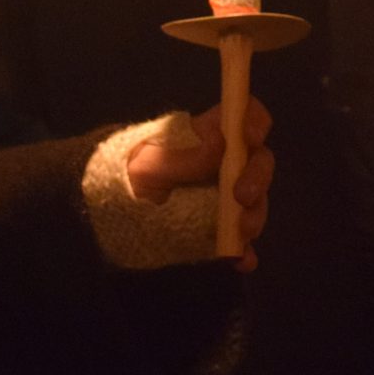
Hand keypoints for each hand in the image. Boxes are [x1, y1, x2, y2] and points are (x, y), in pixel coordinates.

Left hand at [126, 98, 273, 270]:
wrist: (114, 210)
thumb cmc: (131, 173)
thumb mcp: (147, 163)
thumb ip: (183, 157)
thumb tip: (220, 140)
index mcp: (211, 134)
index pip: (245, 115)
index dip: (254, 122)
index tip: (249, 138)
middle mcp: (228, 162)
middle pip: (259, 160)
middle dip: (258, 178)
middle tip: (243, 197)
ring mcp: (229, 196)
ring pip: (257, 200)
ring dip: (255, 216)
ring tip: (241, 233)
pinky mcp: (225, 228)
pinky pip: (242, 240)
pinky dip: (244, 251)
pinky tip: (241, 260)